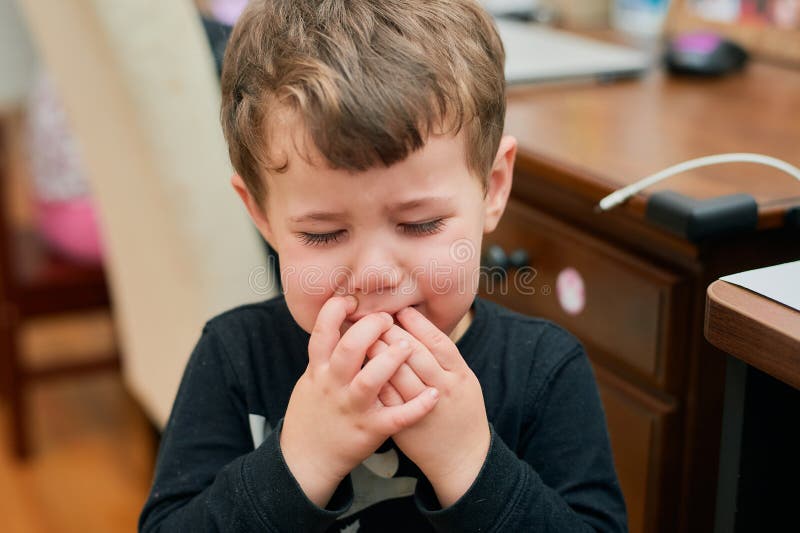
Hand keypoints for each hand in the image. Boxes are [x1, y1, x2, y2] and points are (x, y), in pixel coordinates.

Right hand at [280, 296, 439, 506]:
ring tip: (409, 346)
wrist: (305, 461)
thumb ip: (326, 354)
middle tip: (388, 320)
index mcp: (319, 370)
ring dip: (391, 359)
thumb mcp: (310, 380)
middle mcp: (334, 385)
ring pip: (370, 379)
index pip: (323, 331)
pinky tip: (434, 395)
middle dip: (371, 328)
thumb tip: (340, 319)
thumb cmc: (313, 414)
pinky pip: (396, 417)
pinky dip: (417, 406)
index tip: (353, 300)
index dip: (337, 311)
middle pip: (349, 348)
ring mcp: (352, 408)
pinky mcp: (370, 430)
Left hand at [371, 307, 490, 506]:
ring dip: (376, 352)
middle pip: (414, 353)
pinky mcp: (402, 425)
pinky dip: (370, 379)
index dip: (417, 323)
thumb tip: (417, 324)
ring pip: (395, 373)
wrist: (461, 458)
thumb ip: (444, 355)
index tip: (401, 310)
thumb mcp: (464, 380)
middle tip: (376, 318)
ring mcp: (421, 409)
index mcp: (459, 375)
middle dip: (391, 332)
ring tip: (362, 336)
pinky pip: (383, 398)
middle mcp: (442, 389)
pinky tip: (360, 366)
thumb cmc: (462, 412)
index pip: (437, 341)